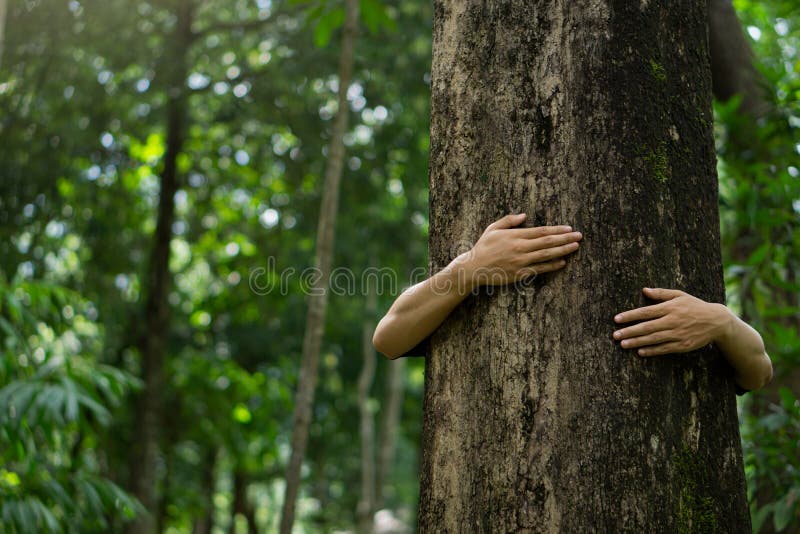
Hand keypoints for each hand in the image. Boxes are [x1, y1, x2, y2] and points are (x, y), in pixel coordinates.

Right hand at [457, 213, 581, 287]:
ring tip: (575, 247)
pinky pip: (539, 269)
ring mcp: (521, 261)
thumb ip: (509, 221)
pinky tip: (562, 262)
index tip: (569, 228)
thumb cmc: (483, 247)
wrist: (474, 267)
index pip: (541, 231)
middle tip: (579, 236)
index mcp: (515, 235)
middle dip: (565, 238)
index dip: (556, 230)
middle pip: (547, 241)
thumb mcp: (493, 228)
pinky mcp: (520, 273)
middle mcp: (520, 247)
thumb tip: (524, 215)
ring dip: (563, 250)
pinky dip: (552, 265)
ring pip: (546, 254)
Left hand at [613, 288, 731, 355]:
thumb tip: (644, 290)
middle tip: (615, 335)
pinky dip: (652, 351)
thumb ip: (661, 293)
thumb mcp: (679, 295)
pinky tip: (640, 352)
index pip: (646, 312)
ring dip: (637, 342)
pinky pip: (665, 349)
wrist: (717, 321)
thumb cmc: (694, 306)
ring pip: (654, 339)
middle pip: (647, 327)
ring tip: (623, 344)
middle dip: (630, 331)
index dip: (630, 316)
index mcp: (670, 307)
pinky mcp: (683, 345)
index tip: (617, 319)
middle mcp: (672, 321)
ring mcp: (678, 334)